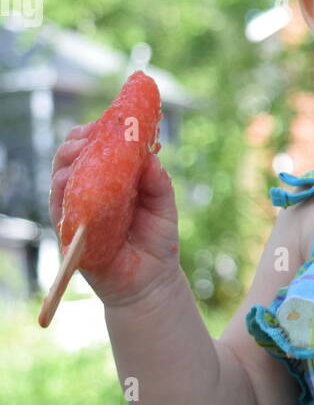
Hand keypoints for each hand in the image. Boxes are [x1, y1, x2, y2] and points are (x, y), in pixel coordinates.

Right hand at [49, 121, 181, 308]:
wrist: (152, 282)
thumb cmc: (157, 240)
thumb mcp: (164, 206)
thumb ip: (158, 182)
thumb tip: (150, 156)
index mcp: (111, 180)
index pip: (94, 149)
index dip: (96, 133)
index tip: (107, 122)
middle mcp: (90, 192)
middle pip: (71, 159)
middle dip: (77, 143)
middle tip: (88, 136)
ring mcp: (78, 212)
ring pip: (60, 180)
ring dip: (66, 163)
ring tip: (78, 152)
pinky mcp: (70, 234)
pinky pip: (59, 211)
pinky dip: (61, 194)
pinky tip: (67, 180)